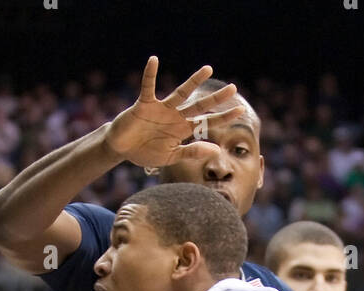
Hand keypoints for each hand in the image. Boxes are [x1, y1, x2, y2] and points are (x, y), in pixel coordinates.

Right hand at [105, 56, 240, 169]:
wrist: (122, 149)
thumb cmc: (146, 152)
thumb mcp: (171, 156)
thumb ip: (192, 151)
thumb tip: (217, 149)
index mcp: (182, 130)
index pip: (207, 123)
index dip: (223, 117)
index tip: (241, 110)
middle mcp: (175, 116)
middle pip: (199, 106)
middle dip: (216, 99)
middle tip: (233, 88)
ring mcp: (161, 109)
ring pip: (181, 93)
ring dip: (193, 82)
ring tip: (208, 69)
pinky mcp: (144, 105)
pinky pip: (148, 87)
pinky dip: (150, 74)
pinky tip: (153, 60)